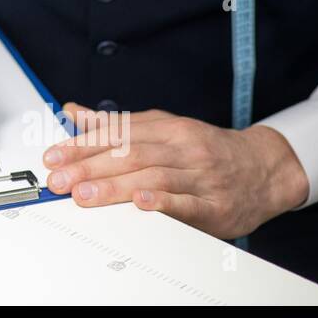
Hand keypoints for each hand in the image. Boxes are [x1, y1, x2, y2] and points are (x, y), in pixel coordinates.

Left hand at [41, 102, 310, 238]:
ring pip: (153, 177)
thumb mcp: (162, 127)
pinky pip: (187, 202)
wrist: (263, 168)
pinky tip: (141, 203)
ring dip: (115, 187)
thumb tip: (74, 112)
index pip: (117, 134)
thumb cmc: (205, 148)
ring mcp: (199, 176)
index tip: (54, 156)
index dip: (82, 145)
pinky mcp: (215, 205)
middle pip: (130, 155)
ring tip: (84, 194)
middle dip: (89, 167)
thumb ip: (116, 124)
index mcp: (166, 128)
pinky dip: (163, 202)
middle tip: (59, 180)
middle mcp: (182, 148)